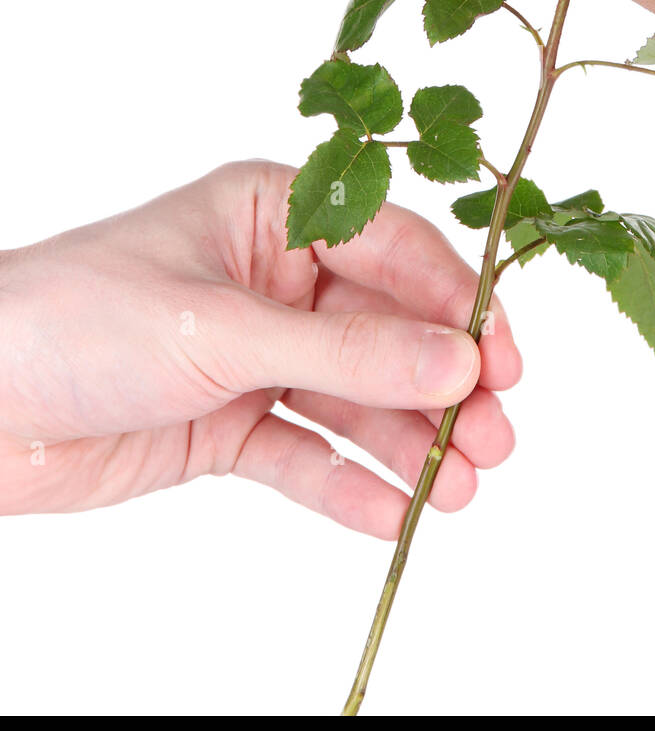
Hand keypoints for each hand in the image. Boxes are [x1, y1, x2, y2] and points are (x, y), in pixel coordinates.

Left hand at [0, 162, 518, 536]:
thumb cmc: (76, 320)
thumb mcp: (222, 330)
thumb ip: (346, 351)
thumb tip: (459, 362)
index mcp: (273, 214)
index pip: (393, 248)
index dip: (455, 304)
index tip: (502, 359)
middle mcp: (274, 280)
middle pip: (386, 331)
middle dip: (443, 387)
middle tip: (496, 438)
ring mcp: (253, 355)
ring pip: (354, 399)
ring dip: (408, 444)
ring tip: (456, 491)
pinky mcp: (228, 423)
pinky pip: (304, 453)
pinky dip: (347, 485)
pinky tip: (391, 515)